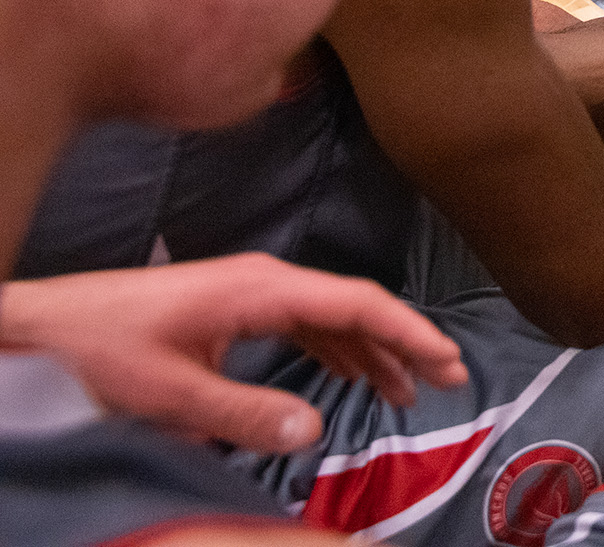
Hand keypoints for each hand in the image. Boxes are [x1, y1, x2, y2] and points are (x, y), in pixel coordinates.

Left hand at [0, 257, 465, 452]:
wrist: (47, 324)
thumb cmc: (99, 351)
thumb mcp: (168, 393)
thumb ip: (242, 413)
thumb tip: (311, 428)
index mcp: (262, 289)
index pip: (357, 303)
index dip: (409, 332)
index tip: (448, 361)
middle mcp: (267, 281)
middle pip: (357, 306)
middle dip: (406, 342)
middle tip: (450, 379)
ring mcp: (253, 291)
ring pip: (334, 316)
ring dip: (374, 351)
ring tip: (409, 390)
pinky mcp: (237, 307)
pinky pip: (307, 324)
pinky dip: (339, 349)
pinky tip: (351, 377)